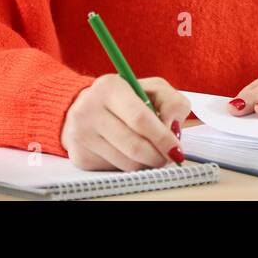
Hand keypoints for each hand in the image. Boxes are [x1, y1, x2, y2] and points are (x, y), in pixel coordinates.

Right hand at [61, 75, 190, 170]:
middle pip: (133, 145)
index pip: (140, 118)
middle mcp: (89, 110)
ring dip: (146, 163)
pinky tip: (130, 153)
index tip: (176, 149)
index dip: (162, 137)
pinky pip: (114, 169)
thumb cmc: (127, 98)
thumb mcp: (153, 89)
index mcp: (110, 87)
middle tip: (169, 157)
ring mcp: (81, 135)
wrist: (86, 107)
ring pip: (126, 162)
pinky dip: (130, 166)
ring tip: (152, 153)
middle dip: (158, 155)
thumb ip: (172, 103)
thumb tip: (173, 129)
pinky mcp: (80, 156)